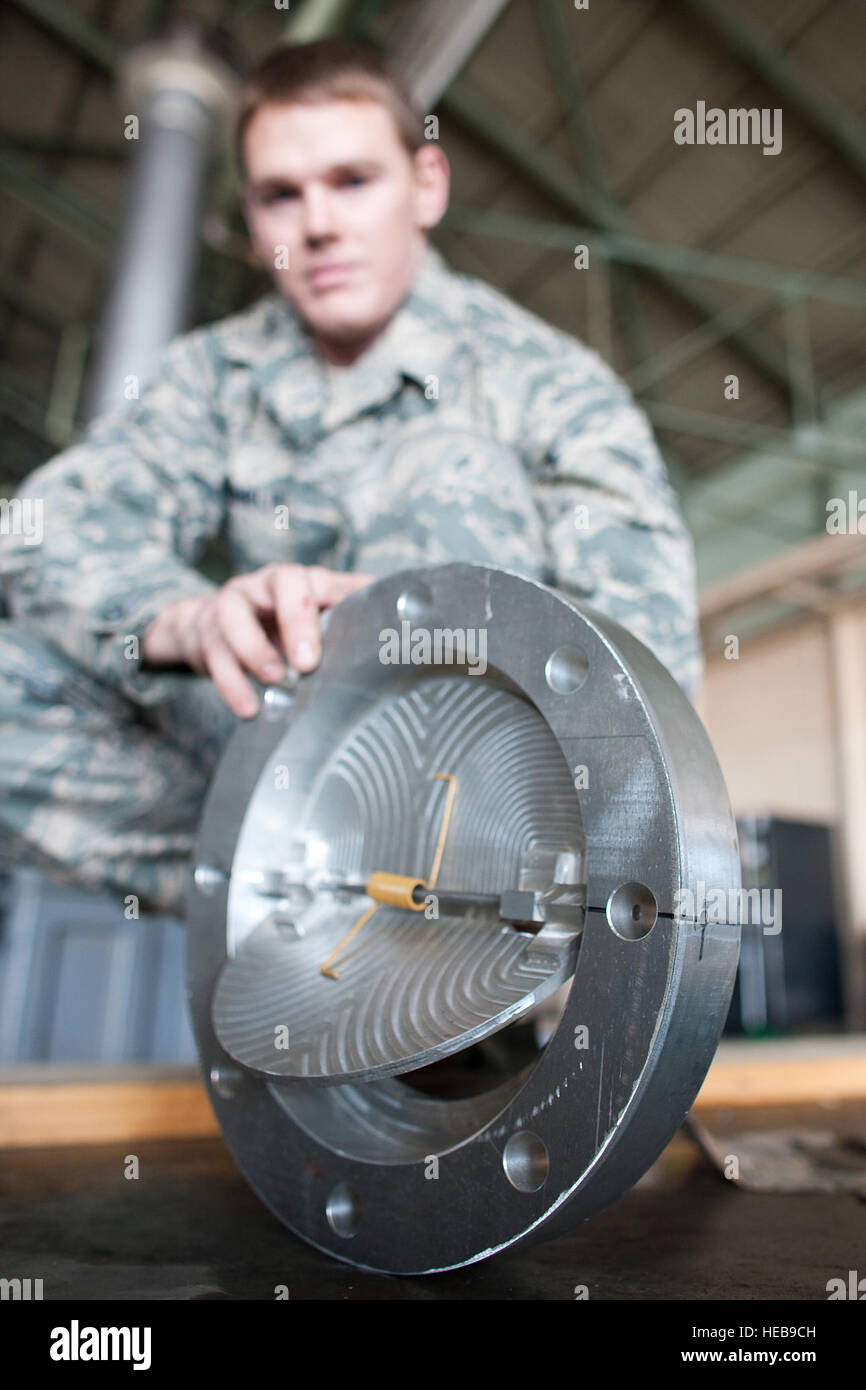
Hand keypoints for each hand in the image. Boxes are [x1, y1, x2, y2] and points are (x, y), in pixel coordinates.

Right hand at [141, 563, 372, 716]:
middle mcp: (263, 585)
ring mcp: (230, 607)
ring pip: (235, 617)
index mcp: (297, 580)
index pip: (324, 576)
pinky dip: (233, 687)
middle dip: (297, 620)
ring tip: (276, 681)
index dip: (343, 596)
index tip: (362, 626)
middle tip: (308, 662)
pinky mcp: (206, 637)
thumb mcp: (310, 614)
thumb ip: (348, 613)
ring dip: (256, 651)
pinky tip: (250, 710)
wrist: (206, 627)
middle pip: (282, 582)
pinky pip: (215, 659)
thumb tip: (406, 614)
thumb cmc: (273, 622)